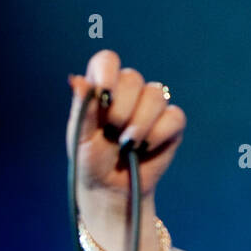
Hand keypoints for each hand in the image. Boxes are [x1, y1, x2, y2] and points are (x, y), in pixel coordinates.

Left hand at [66, 50, 185, 203]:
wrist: (110, 190)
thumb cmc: (91, 162)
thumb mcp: (81, 138)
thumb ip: (82, 109)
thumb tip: (76, 80)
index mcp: (102, 88)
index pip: (107, 60)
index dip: (108, 73)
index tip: (105, 97)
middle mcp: (128, 92)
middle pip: (133, 78)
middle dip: (121, 111)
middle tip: (111, 135)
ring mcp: (151, 106)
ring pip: (156, 95)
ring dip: (139, 125)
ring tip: (127, 146)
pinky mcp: (171, 123)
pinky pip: (174, 116)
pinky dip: (159, 135)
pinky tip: (145, 149)